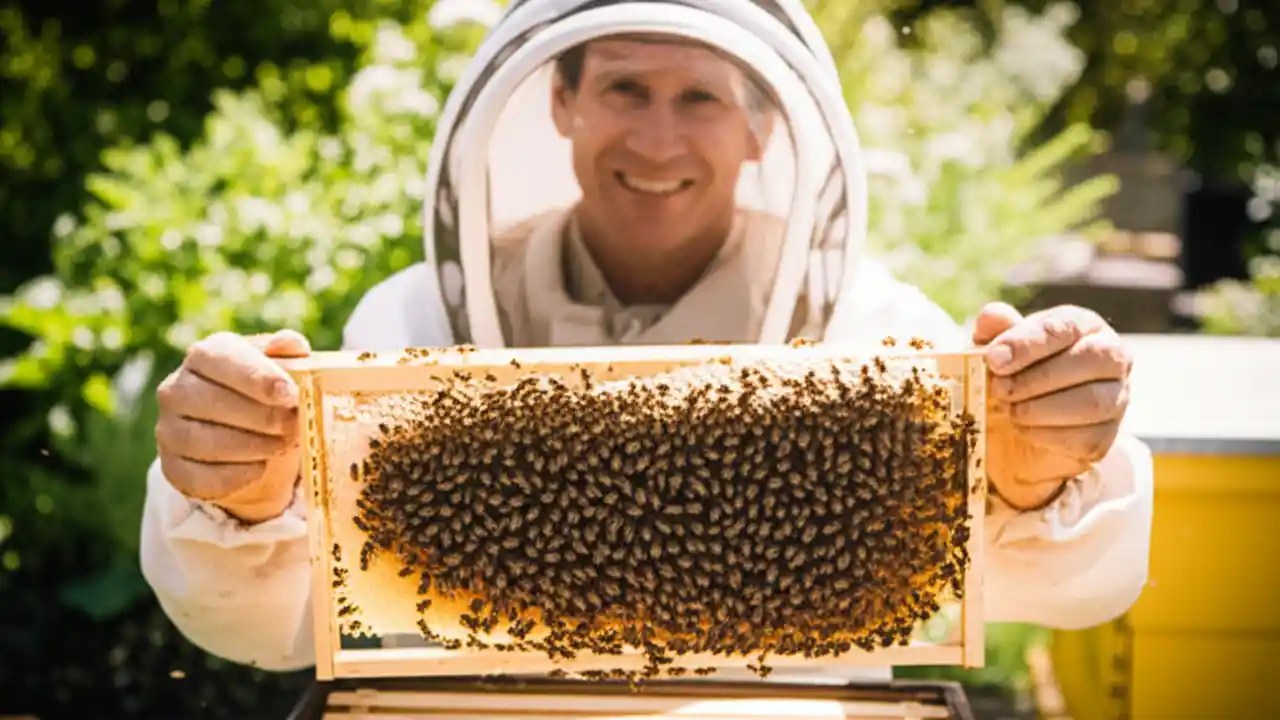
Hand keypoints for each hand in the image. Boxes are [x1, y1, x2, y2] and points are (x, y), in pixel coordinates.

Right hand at [155, 329, 310, 522]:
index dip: (256, 376)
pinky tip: (261, 467)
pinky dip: (237, 475)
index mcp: (204, 356)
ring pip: (206, 441)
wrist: (246, 436)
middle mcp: (176, 390)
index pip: (220, 359)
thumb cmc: (264, 393)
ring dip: (253, 446)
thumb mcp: (278, 366)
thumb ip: (286, 351)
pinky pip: (201, 477)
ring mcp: (168, 430)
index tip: (289, 393)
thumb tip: (291, 343)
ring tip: (282, 444)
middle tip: (294, 424)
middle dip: (261, 416)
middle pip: (211, 402)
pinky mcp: (172, 468)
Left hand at [973, 303, 1131, 509]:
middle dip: (1037, 378)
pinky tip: (1022, 429)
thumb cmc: (1016, 369)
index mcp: (1084, 325)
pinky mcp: (1108, 434)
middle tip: (999, 389)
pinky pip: (1087, 437)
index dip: (1027, 343)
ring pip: (1093, 402)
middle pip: (1091, 359)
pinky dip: (1047, 435)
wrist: (1028, 417)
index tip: (994, 359)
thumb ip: (996, 329)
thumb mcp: (1000, 345)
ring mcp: (1117, 396)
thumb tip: (993, 315)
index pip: (1065, 326)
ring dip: (1041, 409)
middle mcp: (1112, 356)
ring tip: (1009, 410)